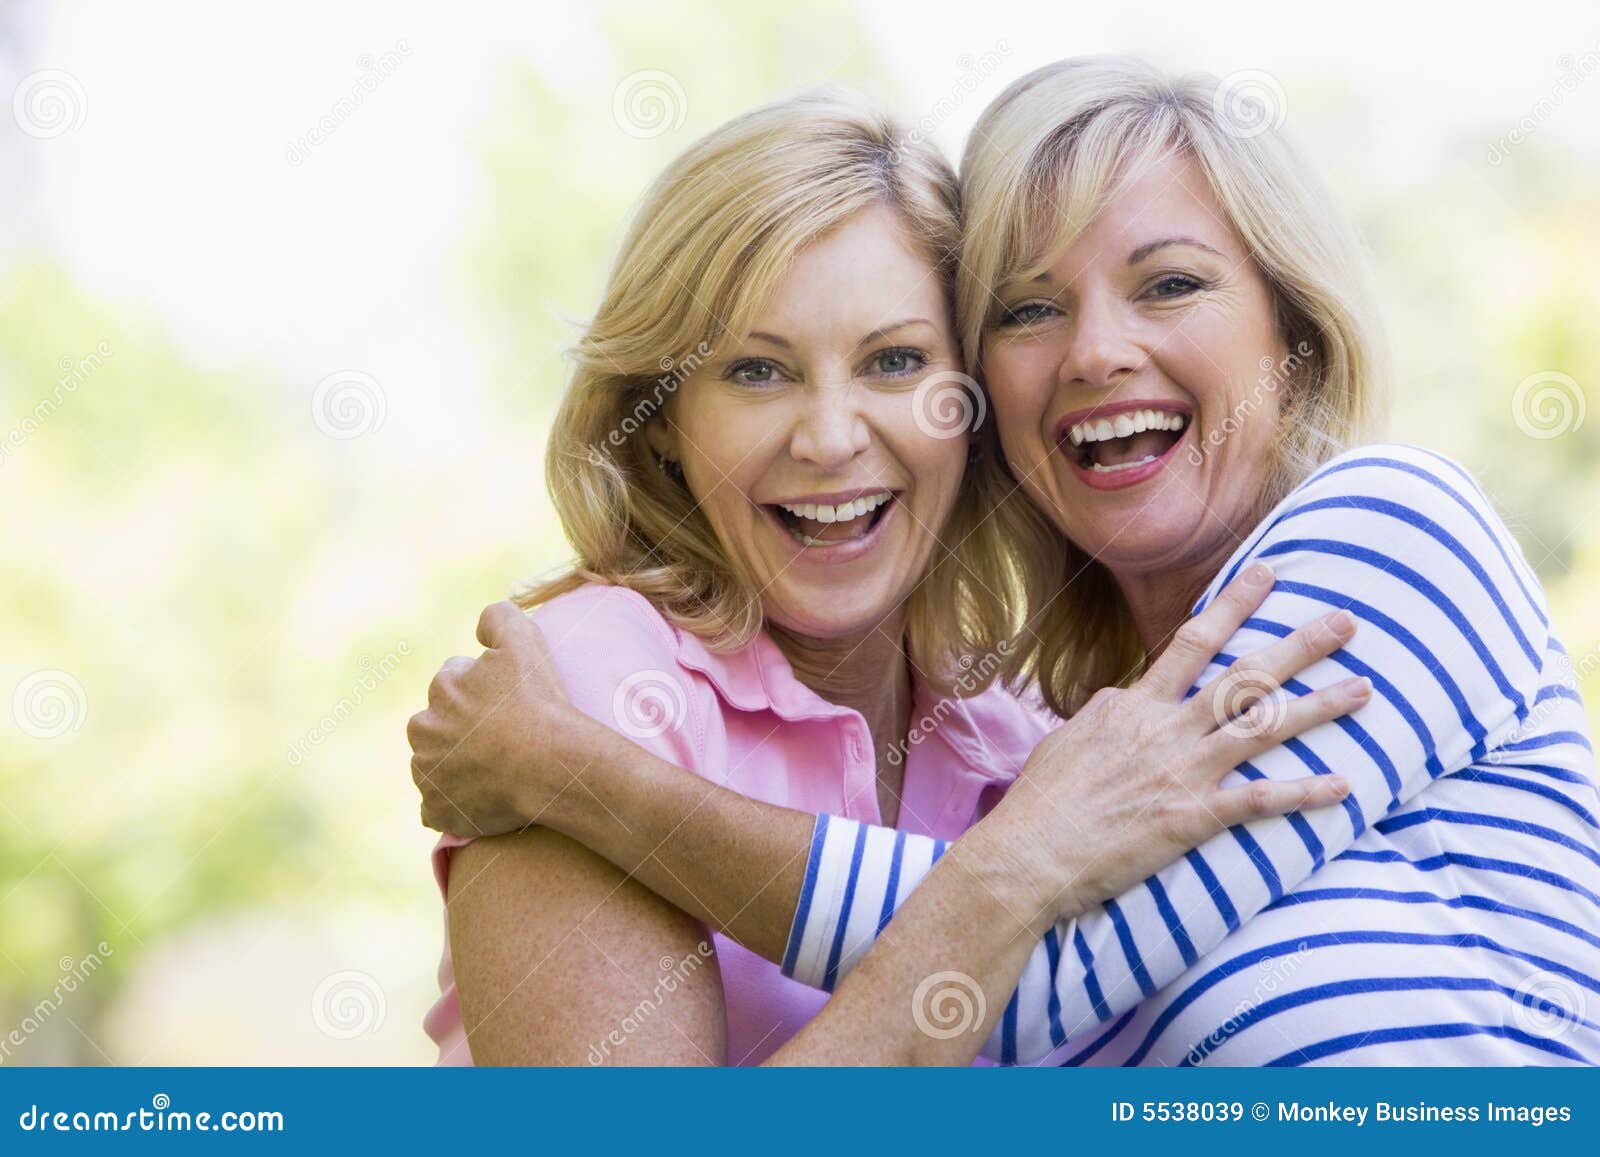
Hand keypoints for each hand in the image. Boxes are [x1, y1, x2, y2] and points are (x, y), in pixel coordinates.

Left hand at [407, 601, 578, 835]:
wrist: (550, 765)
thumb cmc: (538, 703)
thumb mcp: (524, 640)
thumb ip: (498, 617)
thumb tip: (479, 626)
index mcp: (441, 688)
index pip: (455, 682)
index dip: (483, 691)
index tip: (507, 704)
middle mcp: (424, 730)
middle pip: (439, 724)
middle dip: (461, 727)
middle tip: (501, 737)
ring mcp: (428, 774)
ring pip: (435, 763)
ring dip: (455, 764)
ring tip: (495, 768)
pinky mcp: (438, 809)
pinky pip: (438, 805)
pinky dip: (454, 802)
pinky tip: (482, 797)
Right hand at [983, 562, 1366, 930]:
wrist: (1029, 853)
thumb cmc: (1041, 801)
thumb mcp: (1069, 739)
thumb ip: (1107, 714)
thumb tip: (1126, 698)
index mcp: (1134, 706)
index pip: (1193, 642)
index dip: (1235, 604)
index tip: (1268, 574)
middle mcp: (1166, 730)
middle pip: (1245, 676)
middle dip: (1300, 644)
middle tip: (1345, 620)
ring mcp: (1183, 772)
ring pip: (1264, 727)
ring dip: (1319, 707)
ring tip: (1364, 690)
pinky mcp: (1192, 818)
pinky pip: (1260, 800)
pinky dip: (1304, 793)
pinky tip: (1343, 786)